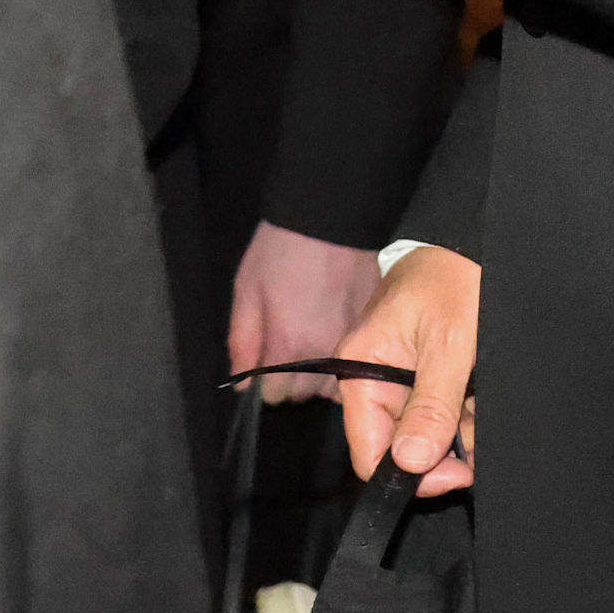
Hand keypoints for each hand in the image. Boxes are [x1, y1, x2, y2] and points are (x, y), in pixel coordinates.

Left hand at [227, 221, 385, 403]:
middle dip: (292, 378)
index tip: (267, 358)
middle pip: (304, 394)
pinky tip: (335, 334)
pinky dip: (346, 358)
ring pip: (334, 384)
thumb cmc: (280, 249)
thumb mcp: (246, 291)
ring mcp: (353, 341)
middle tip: (288, 342)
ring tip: (313, 341)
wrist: (330, 216)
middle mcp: (323, 353)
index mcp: (288, 345)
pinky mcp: (371, 326)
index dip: (265, 380)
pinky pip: (358, 362)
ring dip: (321, 373)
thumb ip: (242, 342)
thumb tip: (243, 385)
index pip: (273, 396)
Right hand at [334, 244, 480, 493]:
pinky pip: (439, 412)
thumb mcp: (449, 344)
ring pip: (425, 433)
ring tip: (481, 401)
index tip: (456, 475)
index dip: (409, 473)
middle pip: (399, 446)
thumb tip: (411, 462)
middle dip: (442, 451)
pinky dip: (463, 413)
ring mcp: (399, 379)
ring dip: (459, 431)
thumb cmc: (454, 279)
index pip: (369, 449)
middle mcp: (373, 380)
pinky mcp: (423, 375)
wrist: (472, 242)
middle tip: (478, 439)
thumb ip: (431, 405)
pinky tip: (479, 394)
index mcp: (360, 370)